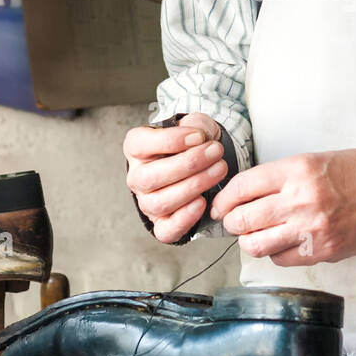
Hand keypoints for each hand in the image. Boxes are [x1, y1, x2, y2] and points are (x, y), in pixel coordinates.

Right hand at [123, 113, 228, 243]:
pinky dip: (184, 219)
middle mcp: (137, 177)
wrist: (202, 165)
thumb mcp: (195, 125)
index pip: (139, 145)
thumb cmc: (193, 144)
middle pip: (151, 177)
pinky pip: (165, 230)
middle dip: (188, 164)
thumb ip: (196, 125)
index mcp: (136, 149)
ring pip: (159, 203)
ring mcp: (147, 202)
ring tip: (218, 170)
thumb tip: (199, 137)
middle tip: (216, 152)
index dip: (170, 140)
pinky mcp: (161, 224)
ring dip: (193, 187)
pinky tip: (202, 202)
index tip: (199, 136)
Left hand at [208, 148, 355, 266]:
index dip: (223, 199)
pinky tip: (281, 242)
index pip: (241, 188)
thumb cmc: (354, 172)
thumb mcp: (311, 160)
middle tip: (234, 222)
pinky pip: (280, 259)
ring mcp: (310, 229)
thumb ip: (277, 178)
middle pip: (243, 219)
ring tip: (255, 235)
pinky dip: (274, 253)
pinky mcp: (321, 251)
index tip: (220, 206)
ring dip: (249, 241)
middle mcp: (300, 200)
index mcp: (295, 171)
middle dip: (231, 223)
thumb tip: (243, 197)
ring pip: (256, 245)